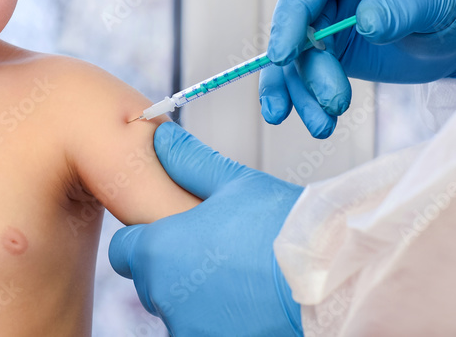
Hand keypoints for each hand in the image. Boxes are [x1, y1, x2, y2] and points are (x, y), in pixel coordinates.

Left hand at [108, 122, 302, 336]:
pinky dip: (223, 319)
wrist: (332, 277)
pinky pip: (207, 329)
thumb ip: (188, 162)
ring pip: (180, 312)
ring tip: (241, 276)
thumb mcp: (233, 183)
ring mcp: (191, 329)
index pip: (124, 252)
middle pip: (153, 284)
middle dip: (176, 270)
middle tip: (219, 252)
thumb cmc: (285, 228)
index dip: (147, 240)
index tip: (177, 233)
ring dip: (200, 299)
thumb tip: (162, 138)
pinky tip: (251, 302)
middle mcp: (166, 298)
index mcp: (159, 252)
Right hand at [260, 0, 455, 137]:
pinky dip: (302, 98)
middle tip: (333, 103)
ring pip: (295, 54)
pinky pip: (302, 72)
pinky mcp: (325, 45)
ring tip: (322, 127)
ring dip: (303, 92)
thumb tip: (364, 23)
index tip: (283, 57)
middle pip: (297, 23)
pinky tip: (312, 123)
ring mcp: (322, 11)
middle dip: (306, 68)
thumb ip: (400, 7)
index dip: (291, 18)